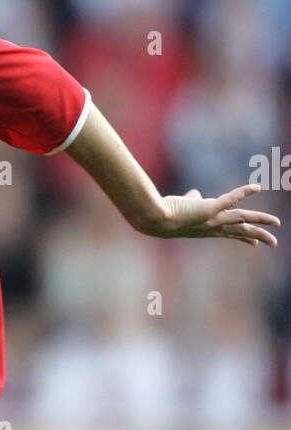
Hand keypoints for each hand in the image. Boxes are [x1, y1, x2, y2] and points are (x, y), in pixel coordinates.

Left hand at [154, 185, 279, 246]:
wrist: (154, 218)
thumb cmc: (165, 212)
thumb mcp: (184, 206)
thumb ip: (192, 199)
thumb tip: (194, 193)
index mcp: (207, 227)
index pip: (229, 233)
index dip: (243, 237)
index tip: (253, 243)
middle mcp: (212, 226)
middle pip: (240, 232)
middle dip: (258, 236)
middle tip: (274, 243)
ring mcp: (212, 219)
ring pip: (242, 219)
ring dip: (260, 220)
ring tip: (276, 223)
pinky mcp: (209, 208)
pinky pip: (230, 199)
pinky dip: (243, 192)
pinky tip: (256, 187)